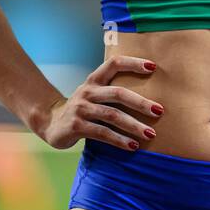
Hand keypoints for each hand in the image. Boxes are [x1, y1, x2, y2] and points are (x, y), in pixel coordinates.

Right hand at [27, 55, 163, 150]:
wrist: (50, 123)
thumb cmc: (82, 108)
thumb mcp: (94, 95)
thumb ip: (113, 92)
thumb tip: (150, 99)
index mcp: (94, 80)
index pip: (114, 63)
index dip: (133, 63)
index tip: (153, 67)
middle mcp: (87, 91)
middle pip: (118, 93)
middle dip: (140, 102)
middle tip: (159, 111)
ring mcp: (80, 108)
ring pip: (112, 116)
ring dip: (134, 126)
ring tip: (150, 134)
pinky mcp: (76, 126)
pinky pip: (102, 133)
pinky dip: (119, 140)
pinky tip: (132, 146)